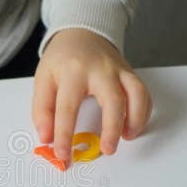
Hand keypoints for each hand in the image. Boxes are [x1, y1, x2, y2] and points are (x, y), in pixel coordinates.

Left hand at [32, 28, 151, 159]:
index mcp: (72, 71)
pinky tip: (133, 126)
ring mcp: (118, 70)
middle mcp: (100, 70)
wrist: (82, 32)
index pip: (67, 107)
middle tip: (107, 149)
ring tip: (127, 137)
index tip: (62, 154)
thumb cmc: (62, 59)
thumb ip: (42, 109)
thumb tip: (46, 138)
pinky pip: (144, 93)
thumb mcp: (43, 79)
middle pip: (112, 99)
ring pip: (137, 94)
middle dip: (111, 128)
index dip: (64, 134)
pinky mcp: (130, 73)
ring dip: (136, 119)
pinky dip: (143, 112)